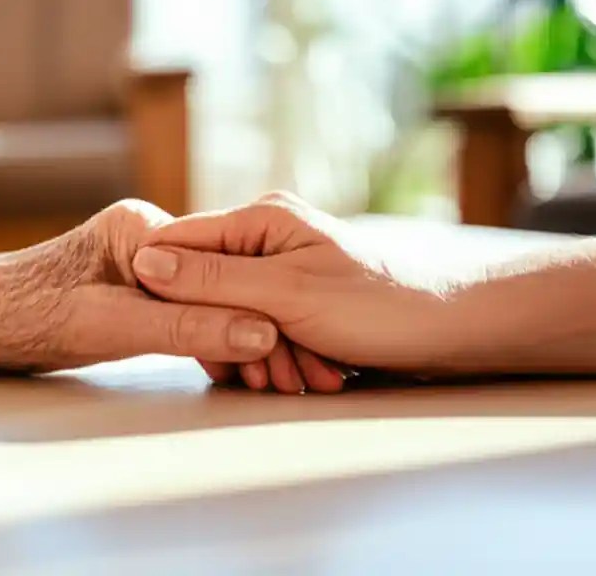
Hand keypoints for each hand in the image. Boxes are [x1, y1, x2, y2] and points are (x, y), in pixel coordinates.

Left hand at [0, 200, 277, 371]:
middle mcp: (143, 236)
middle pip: (218, 284)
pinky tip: (235, 369)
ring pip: (203, 302)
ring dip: (236, 338)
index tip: (295, 350)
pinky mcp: (128, 289)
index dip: (260, 310)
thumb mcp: (111, 328)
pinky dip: (206, 340)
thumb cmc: (22, 318)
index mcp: (141, 227)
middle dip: (257, 328)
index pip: (220, 268)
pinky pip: (180, 313)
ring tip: (278, 378)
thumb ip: (187, 328)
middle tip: (300, 373)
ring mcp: (136, 263)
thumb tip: (261, 332)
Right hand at [135, 192, 438, 379]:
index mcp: (260, 218)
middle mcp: (268, 237)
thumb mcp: (287, 294)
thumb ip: (213, 280)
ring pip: (235, 317)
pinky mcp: (302, 300)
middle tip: (261, 373)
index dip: (167, 291)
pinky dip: (284, 358)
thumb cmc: (378, 304)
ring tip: (299, 376)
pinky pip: (267, 331)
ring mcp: (285, 269)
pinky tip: (312, 375)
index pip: (178, 244)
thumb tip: (143, 262)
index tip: (176, 333)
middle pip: (204, 289)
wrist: (452, 327)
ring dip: (260, 355)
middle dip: (227, 336)